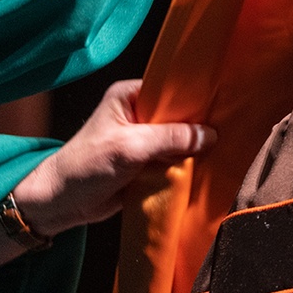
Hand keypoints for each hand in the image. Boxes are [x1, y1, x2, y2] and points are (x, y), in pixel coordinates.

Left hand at [10, 80, 213, 238]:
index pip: (171, 89)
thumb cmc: (86, 167)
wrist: (61, 204)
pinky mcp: (147, 163)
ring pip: (180, 140)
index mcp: (130, 96)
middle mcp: (139, 114)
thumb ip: (171, 138)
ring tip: (227, 149)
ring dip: (195, 149)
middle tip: (232, 128)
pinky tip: (209, 167)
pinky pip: (175, 161)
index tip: (224, 102)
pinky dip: (187, 166)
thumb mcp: (130, 147)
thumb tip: (212, 135)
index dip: (196, 96)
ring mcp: (144, 140)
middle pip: (180, 115)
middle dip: (200, 125)